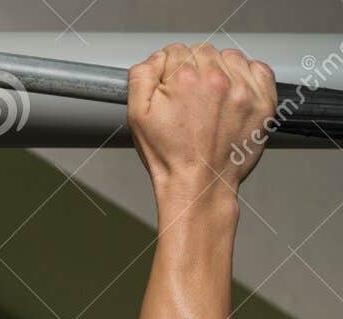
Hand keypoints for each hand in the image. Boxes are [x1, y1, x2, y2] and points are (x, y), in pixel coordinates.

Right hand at [128, 42, 277, 206]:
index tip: (169, 88)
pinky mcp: (263, 100)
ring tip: (210, 99)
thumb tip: (155, 59)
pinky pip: (258, 68)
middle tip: (188, 99)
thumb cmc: (169, 156)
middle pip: (202, 51)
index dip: (167, 69)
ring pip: (229, 57)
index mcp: (185, 79)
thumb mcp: (137, 116)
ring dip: (219, 70)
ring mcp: (244, 89)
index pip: (174, 51)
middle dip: (192, 69)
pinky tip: (231, 95)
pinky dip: (246, 76)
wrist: (199, 185)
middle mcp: (217, 79)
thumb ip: (141, 77)